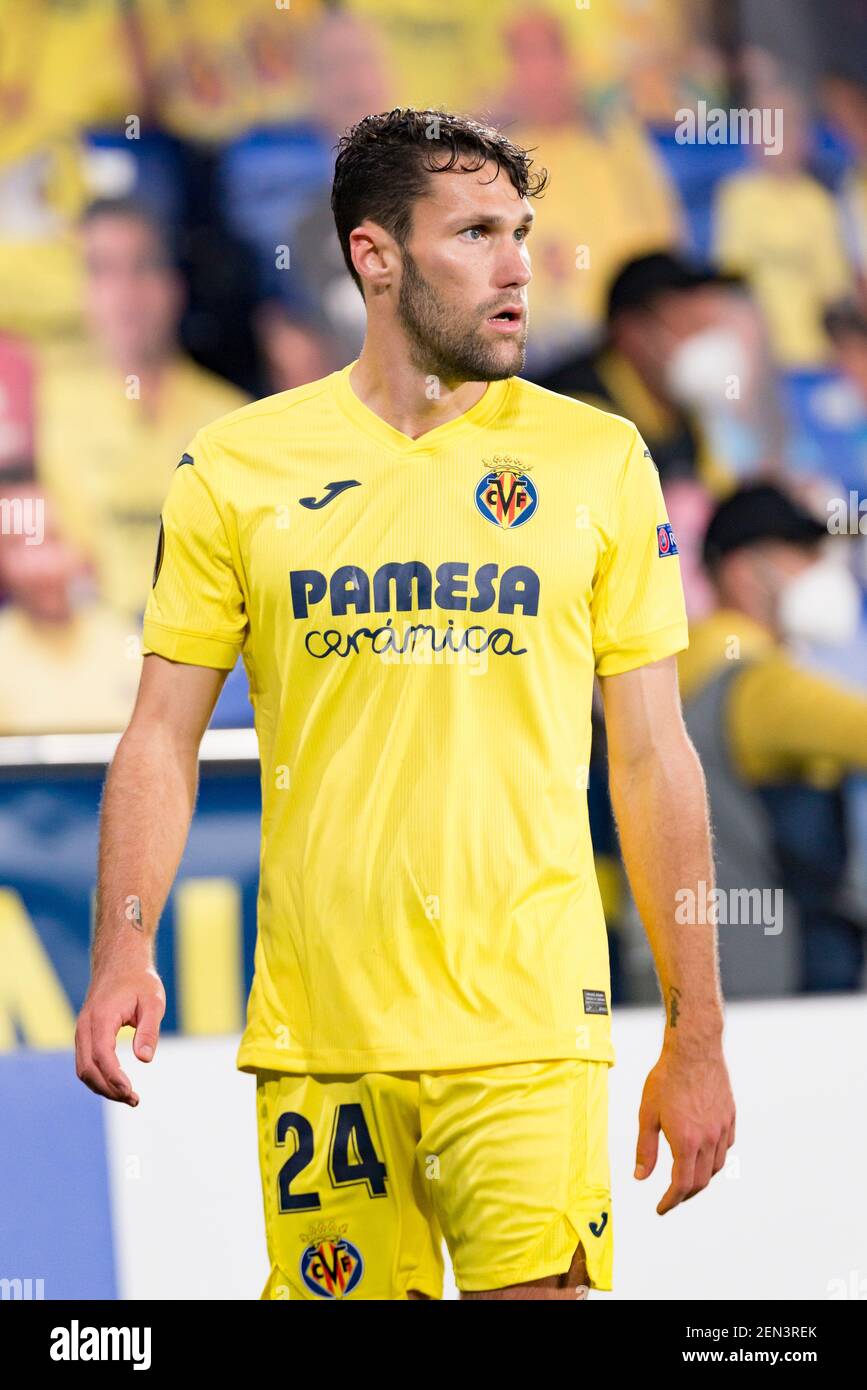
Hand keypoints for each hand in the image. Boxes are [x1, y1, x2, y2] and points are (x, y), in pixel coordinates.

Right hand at [75, 966, 165, 1105]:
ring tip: (129, 1097)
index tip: (131, 1092)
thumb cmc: (139, 981)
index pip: (102, 1055)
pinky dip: (98, 1078)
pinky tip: (117, 1084)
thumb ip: (149, 1030)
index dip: (114, 1077)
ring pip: (83, 1069)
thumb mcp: (153, 1001)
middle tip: (134, 1100)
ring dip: (102, 1087)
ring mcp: (82, 1031)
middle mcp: (85, 1026)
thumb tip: (144, 1060)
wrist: (120, 962)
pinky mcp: (85, 1034)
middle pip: (88, 1068)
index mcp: (101, 1017)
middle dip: (109, 1088)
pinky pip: (85, 1062)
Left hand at [634, 1045, 735, 1213]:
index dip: (670, 1201)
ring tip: (686, 1178)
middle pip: (700, 1181)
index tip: (661, 1208)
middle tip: (671, 1197)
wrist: (694, 1049)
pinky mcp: (730, 1117)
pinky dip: (714, 1158)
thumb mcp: (647, 1113)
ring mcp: (722, 1128)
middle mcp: (708, 1139)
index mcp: (686, 1141)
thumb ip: (645, 1148)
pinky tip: (703, 1153)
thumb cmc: (666, 1078)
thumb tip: (641, 1177)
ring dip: (701, 1178)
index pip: (681, 1185)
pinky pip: (725, 1148)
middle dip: (684, 1195)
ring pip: (716, 1166)